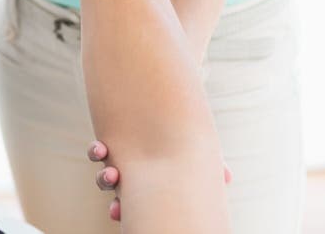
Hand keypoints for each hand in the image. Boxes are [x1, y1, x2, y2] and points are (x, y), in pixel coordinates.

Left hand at [87, 140, 232, 221]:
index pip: (135, 205)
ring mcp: (119, 161)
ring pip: (105, 177)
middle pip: (121, 199)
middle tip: (115, 208)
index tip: (118, 214)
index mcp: (150, 185)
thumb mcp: (199, 153)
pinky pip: (97, 151)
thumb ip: (210, 166)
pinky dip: (96, 152)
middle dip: (117, 204)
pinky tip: (101, 148)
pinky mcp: (110, 142)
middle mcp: (132, 177)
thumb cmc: (187, 138)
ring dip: (104, 179)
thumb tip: (228, 176)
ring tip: (111, 174)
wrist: (169, 111)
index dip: (124, 211)